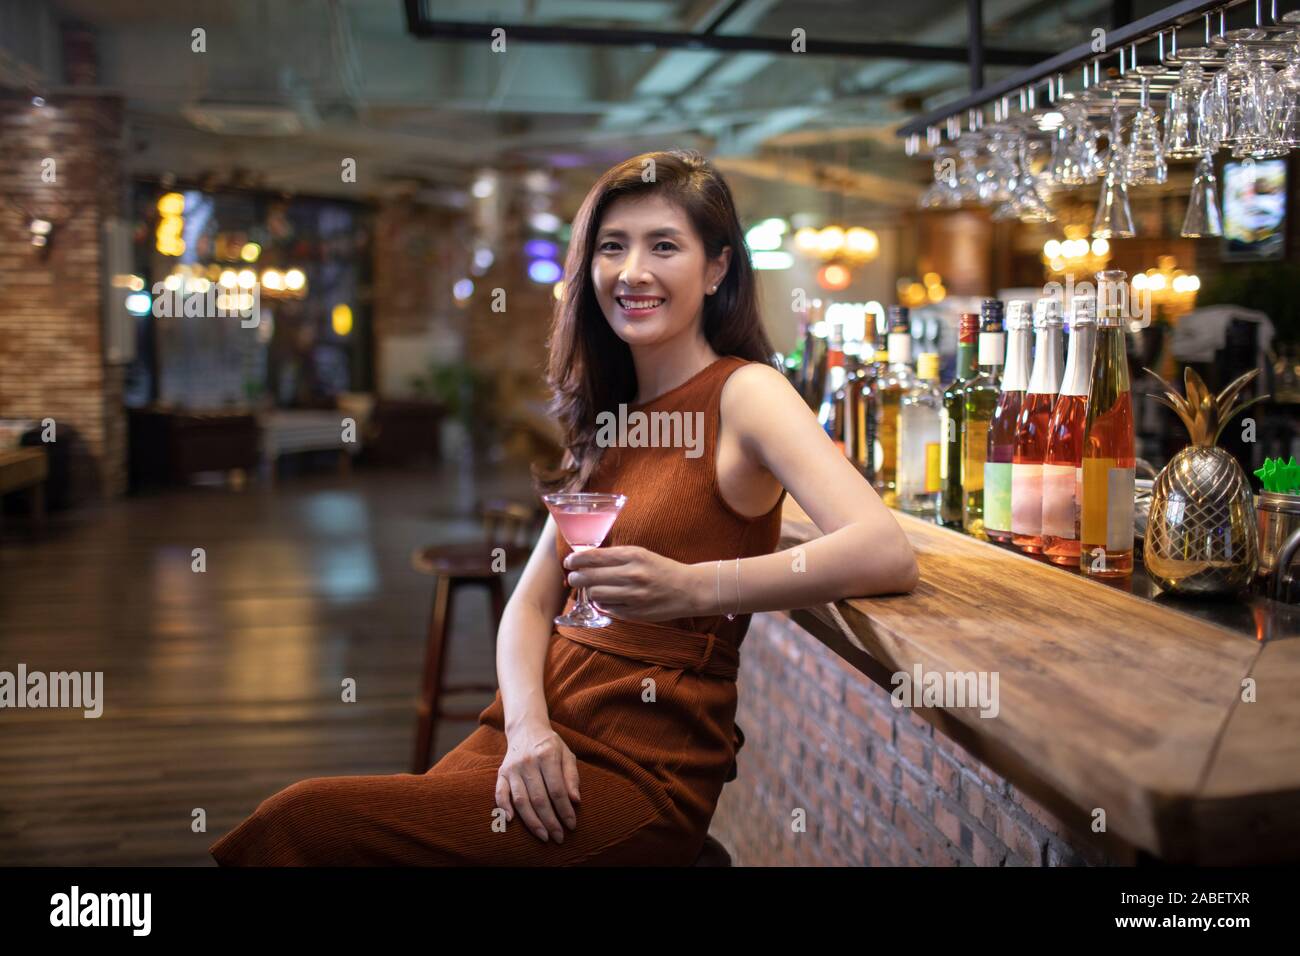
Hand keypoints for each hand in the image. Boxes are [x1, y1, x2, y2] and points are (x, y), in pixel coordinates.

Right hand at [496, 721, 580, 842]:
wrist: (526, 729)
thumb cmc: (551, 745)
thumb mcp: (567, 754)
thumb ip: (572, 777)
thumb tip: (575, 801)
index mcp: (547, 755)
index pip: (557, 790)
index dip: (565, 810)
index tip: (572, 825)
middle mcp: (528, 762)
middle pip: (539, 799)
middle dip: (550, 821)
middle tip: (559, 838)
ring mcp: (512, 768)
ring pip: (521, 800)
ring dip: (532, 822)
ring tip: (543, 836)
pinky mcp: (501, 773)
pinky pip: (500, 793)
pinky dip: (503, 808)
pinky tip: (510, 821)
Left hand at [563, 545, 707, 621]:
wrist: (689, 589)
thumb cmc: (662, 569)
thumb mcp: (641, 554)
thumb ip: (616, 557)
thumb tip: (586, 560)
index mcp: (634, 555)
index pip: (595, 557)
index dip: (577, 559)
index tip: (569, 561)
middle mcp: (633, 575)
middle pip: (591, 577)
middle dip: (577, 577)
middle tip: (574, 577)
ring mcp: (634, 596)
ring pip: (596, 594)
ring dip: (589, 592)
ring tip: (590, 589)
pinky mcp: (635, 613)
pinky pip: (608, 608)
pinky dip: (603, 604)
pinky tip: (606, 599)